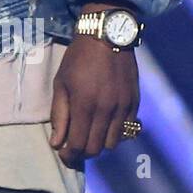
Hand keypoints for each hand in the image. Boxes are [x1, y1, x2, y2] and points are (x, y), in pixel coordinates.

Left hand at [49, 33, 139, 166]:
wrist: (107, 37)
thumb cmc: (78, 59)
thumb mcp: (61, 83)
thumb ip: (59, 115)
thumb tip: (57, 143)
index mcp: (84, 104)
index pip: (78, 144)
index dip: (69, 155)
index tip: (63, 155)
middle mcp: (107, 110)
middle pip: (97, 148)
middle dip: (83, 152)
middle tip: (74, 147)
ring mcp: (123, 107)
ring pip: (113, 143)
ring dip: (100, 144)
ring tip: (89, 134)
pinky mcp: (135, 103)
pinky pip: (127, 130)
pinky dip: (115, 133)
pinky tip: (105, 124)